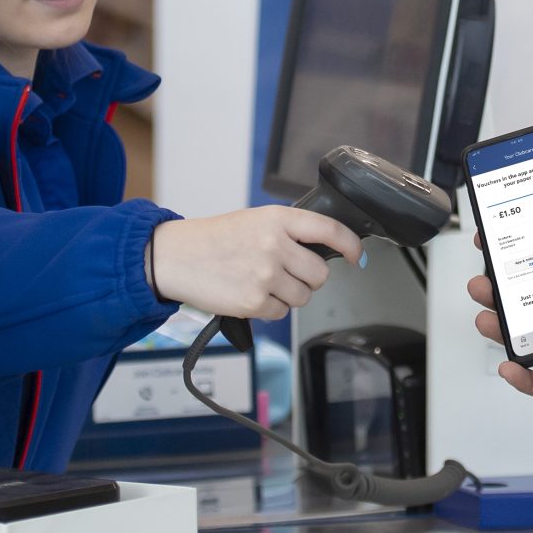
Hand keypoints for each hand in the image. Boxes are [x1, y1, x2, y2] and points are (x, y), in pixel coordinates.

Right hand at [149, 205, 362, 320]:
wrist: (176, 256)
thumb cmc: (214, 239)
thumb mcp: (255, 221)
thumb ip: (288, 232)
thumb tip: (324, 252)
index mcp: (278, 219)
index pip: (329, 230)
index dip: (350, 245)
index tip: (355, 255)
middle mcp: (275, 244)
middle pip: (320, 273)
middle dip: (308, 278)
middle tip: (285, 273)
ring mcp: (266, 274)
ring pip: (303, 296)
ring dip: (289, 295)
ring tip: (261, 282)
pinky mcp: (255, 302)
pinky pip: (281, 313)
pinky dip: (269, 309)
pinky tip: (249, 294)